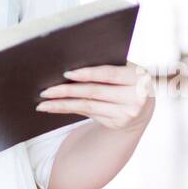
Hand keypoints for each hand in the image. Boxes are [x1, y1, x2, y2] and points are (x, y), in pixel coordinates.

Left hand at [36, 62, 153, 130]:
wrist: (143, 104)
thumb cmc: (128, 79)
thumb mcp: (127, 69)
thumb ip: (108, 66)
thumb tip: (71, 65)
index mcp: (137, 77)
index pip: (109, 74)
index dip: (87, 74)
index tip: (66, 74)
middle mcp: (134, 98)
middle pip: (94, 92)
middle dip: (67, 91)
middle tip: (46, 91)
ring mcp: (125, 113)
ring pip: (88, 106)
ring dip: (63, 104)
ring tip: (44, 102)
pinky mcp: (116, 123)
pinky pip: (87, 113)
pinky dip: (69, 109)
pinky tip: (54, 107)